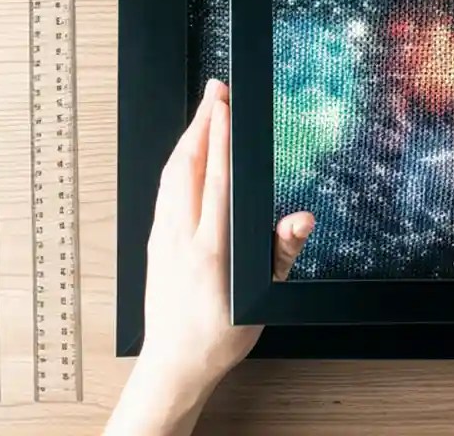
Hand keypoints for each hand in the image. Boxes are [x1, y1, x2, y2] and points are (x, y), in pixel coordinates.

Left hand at [106, 79, 313, 435]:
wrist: (175, 363)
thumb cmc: (219, 335)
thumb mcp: (261, 295)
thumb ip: (280, 252)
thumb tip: (300, 219)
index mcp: (209, 247)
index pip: (215, 177)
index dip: (220, 136)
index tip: (225, 106)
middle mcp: (180, 237)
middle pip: (187, 165)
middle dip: (201, 123)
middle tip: (214, 91)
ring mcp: (162, 238)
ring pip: (170, 175)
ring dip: (186, 138)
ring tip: (202, 112)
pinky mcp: (153, 243)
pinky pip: (163, 191)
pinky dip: (175, 163)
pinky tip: (183, 156)